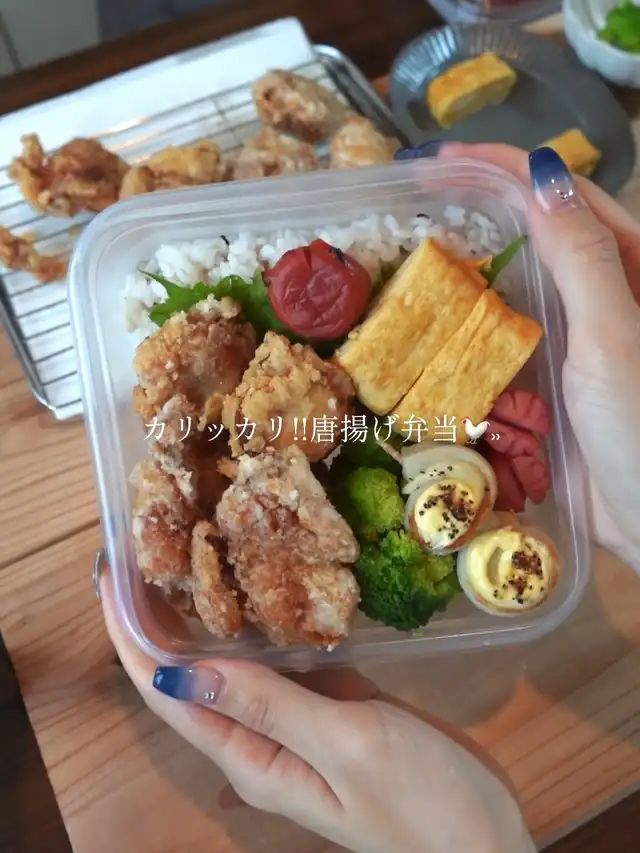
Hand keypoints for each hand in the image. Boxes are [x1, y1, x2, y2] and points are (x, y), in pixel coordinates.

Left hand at [98, 567, 534, 852]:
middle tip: (149, 552)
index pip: (170, 695)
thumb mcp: (346, 747)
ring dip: (209, 618)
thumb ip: (270, 707)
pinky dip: (266, 624)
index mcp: (252, 757)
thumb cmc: (420, 799)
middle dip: (162, 620)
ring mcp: (299, 721)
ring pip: (238, 665)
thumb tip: (181, 672)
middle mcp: (262, 740)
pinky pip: (284, 662)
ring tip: (192, 556)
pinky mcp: (335, 704)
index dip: (134, 640)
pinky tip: (268, 586)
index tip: (113, 580)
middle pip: (193, 678)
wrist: (486, 838)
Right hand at [438, 143, 639, 572]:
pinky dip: (470, 326)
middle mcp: (604, 292)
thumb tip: (541, 179)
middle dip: (480, 209)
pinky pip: (505, 339)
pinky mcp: (551, 378)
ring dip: (471, 266)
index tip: (441, 160)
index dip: (505, 169)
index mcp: (632, 266)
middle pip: (538, 232)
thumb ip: (583, 259)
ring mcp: (575, 337)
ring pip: (517, 285)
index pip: (565, 196)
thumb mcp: (614, 335)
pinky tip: (435, 323)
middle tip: (414, 204)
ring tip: (413, 253)